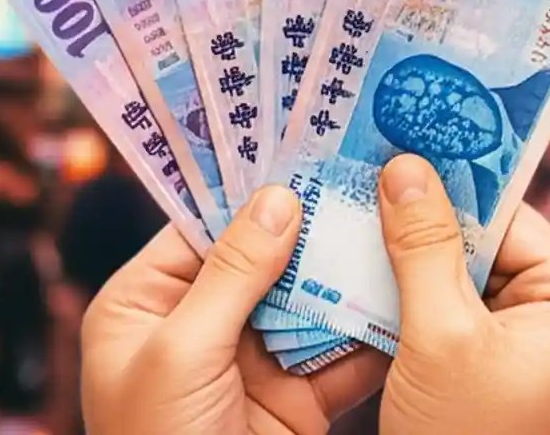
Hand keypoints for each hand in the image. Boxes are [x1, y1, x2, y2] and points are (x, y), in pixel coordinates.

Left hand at [80, 186, 388, 433]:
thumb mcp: (180, 354)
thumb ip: (232, 276)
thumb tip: (276, 199)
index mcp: (144, 307)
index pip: (200, 229)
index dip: (250, 191)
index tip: (302, 149)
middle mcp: (197, 327)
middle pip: (263, 259)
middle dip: (313, 225)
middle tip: (364, 174)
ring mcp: (250, 364)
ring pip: (307, 300)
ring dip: (347, 269)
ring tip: (395, 217)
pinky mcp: (296, 400)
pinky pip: (337, 351)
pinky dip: (370, 327)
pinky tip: (406, 287)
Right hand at [378, 154, 549, 433]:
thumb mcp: (440, 338)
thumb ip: (423, 248)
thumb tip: (405, 166)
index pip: (508, 214)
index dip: (449, 179)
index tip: (395, 136)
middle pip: (483, 237)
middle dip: (419, 216)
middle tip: (358, 170)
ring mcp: (528, 336)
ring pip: (458, 268)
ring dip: (405, 253)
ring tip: (347, 211)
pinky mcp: (493, 358)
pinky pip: (449, 303)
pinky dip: (407, 291)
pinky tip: (358, 268)